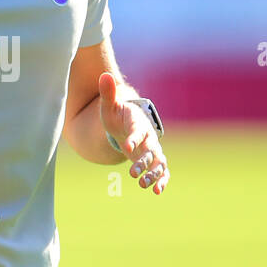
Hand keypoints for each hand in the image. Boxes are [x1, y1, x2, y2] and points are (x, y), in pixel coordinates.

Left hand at [98, 72, 168, 194]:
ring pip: (158, 163)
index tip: (126, 147)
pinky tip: (158, 192)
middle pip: (150, 150)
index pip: (137, 131)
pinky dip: (162, 180)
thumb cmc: (117, 114)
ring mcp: (153, 150)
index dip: (133, 139)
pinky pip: (162, 171)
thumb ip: (108, 93)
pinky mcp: (154, 160)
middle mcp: (149, 137)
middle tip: (133, 173)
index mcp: (138, 123)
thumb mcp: (110, 105)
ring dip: (153, 174)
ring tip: (144, 185)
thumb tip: (104, 75)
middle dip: (143, 162)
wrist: (127, 123)